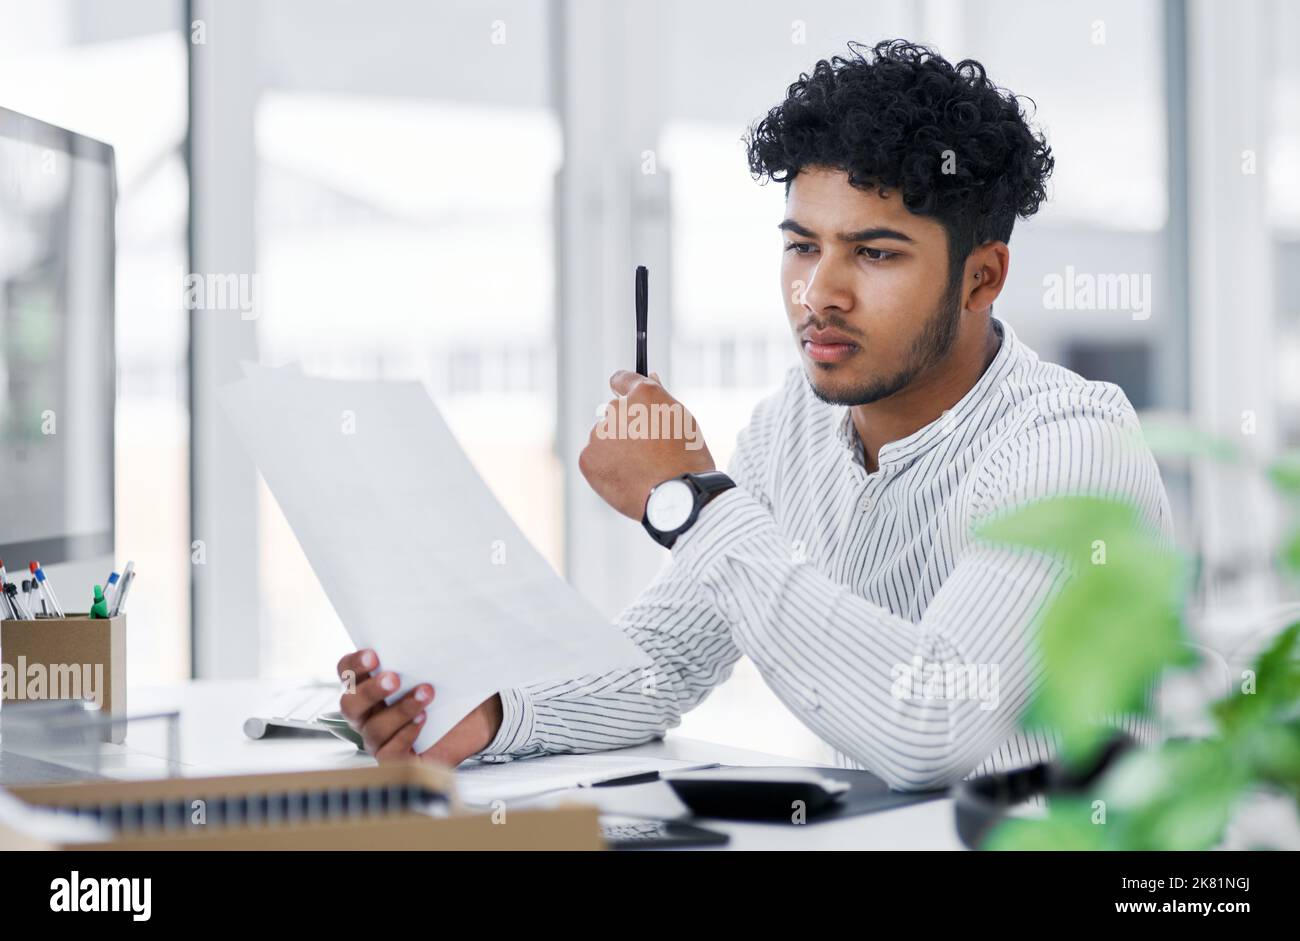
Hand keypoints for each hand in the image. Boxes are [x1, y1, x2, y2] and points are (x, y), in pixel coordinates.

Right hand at [336, 649, 503, 765]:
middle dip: (371, 690)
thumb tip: (425, 630)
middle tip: (394, 677)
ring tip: (426, 693)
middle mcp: (366, 715)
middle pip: (350, 704)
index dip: (354, 664)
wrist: (472, 719)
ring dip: (400, 709)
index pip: (346, 673)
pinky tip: (424, 719)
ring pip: (374, 729)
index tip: (374, 654)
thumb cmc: (445, 689)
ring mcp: (377, 739)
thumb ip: (418, 655)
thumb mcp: (432, 668)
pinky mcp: (396, 759)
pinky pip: (390, 752)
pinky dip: (406, 734)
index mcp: (366, 686)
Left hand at [579, 370, 715, 519]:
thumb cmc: (687, 459)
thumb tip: (650, 377)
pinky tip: (627, 478)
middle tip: (646, 450)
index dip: (625, 391)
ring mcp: (600, 433)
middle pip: (614, 412)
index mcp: (643, 394)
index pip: (622, 380)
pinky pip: (594, 458)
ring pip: (603, 437)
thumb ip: (660, 398)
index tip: (628, 403)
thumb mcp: (681, 421)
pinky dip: (605, 467)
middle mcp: (617, 408)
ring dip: (615, 447)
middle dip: (625, 426)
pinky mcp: (588, 457)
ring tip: (640, 469)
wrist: (678, 497)